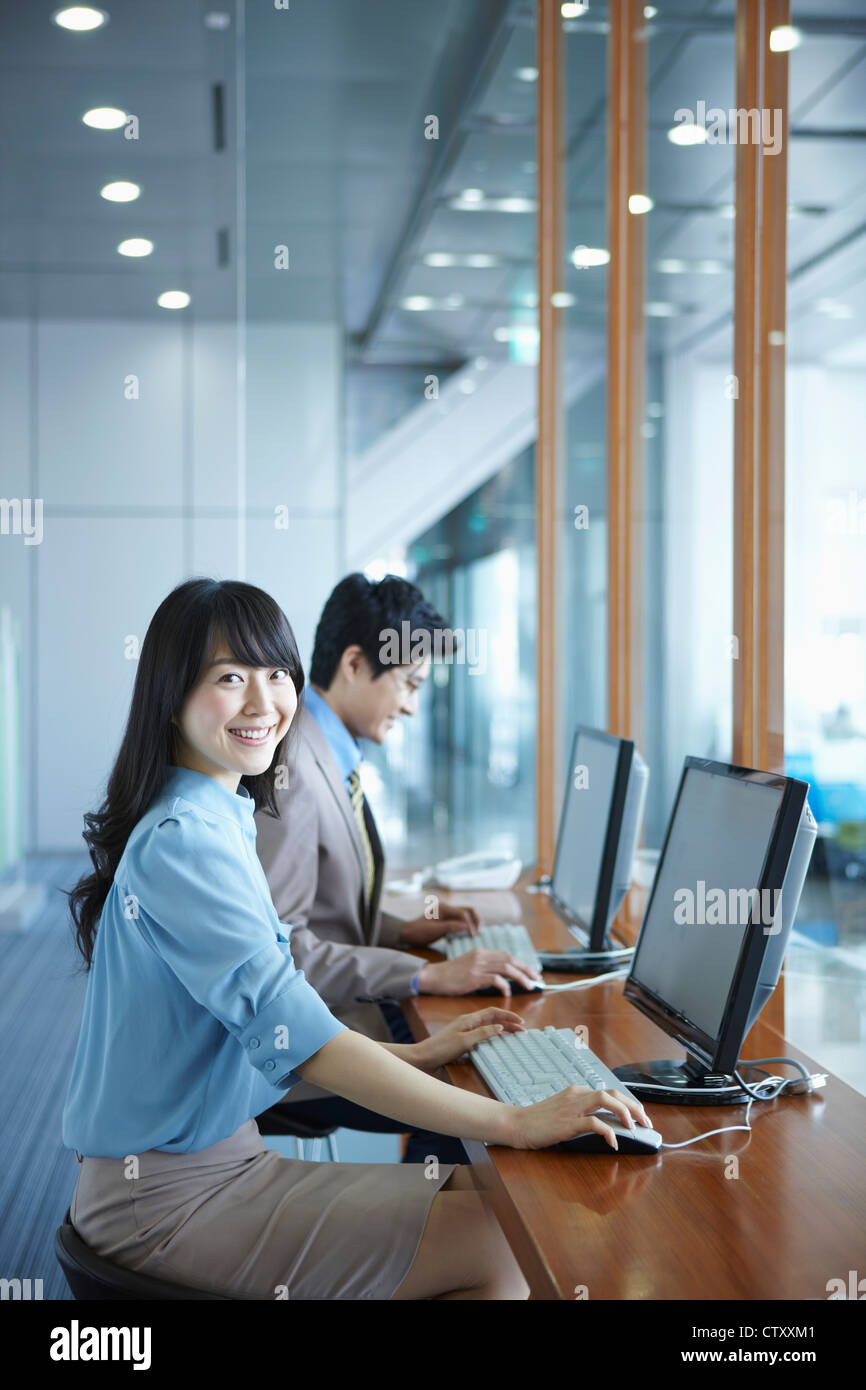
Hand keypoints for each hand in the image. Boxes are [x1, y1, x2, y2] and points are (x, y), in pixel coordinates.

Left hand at [399, 903, 479, 946]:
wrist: (408, 934)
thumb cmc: (419, 932)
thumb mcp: (434, 930)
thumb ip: (451, 927)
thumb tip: (467, 927)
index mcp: (444, 908)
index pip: (463, 913)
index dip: (470, 924)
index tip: (473, 935)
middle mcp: (448, 909)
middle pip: (468, 911)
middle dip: (476, 920)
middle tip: (480, 932)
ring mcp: (448, 914)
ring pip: (466, 916)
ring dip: (473, 923)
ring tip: (477, 934)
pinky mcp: (448, 921)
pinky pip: (461, 922)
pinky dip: (467, 927)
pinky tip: (469, 935)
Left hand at [413, 1008, 524, 1071]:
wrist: (422, 1058)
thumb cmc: (441, 1049)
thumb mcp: (464, 1041)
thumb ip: (482, 1033)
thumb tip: (499, 1027)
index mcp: (469, 1020)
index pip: (493, 1012)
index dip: (508, 1016)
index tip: (521, 1022)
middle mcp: (468, 1023)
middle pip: (492, 1019)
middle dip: (508, 1023)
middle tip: (522, 1030)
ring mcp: (464, 1032)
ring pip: (488, 1027)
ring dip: (501, 1029)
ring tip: (513, 1036)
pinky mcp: (461, 1042)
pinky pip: (481, 1036)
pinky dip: (492, 1037)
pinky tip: (495, 1044)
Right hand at [417, 949, 541, 996]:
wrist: (433, 977)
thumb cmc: (450, 975)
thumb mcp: (469, 965)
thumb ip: (484, 966)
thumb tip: (501, 976)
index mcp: (481, 951)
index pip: (507, 955)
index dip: (521, 963)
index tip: (531, 972)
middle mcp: (481, 955)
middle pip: (510, 959)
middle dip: (526, 968)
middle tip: (537, 978)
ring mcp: (478, 965)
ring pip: (506, 968)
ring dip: (521, 977)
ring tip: (529, 986)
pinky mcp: (474, 976)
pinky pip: (495, 979)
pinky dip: (504, 985)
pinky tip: (507, 992)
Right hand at [507, 1087, 652, 1151]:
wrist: (516, 1124)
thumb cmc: (538, 1122)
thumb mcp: (563, 1112)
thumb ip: (581, 1113)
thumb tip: (605, 1126)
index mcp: (577, 1092)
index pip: (610, 1092)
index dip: (629, 1103)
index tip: (640, 1116)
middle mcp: (577, 1095)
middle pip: (613, 1093)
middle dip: (634, 1107)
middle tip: (647, 1123)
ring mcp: (572, 1107)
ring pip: (605, 1100)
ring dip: (625, 1113)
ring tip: (634, 1128)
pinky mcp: (567, 1122)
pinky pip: (593, 1123)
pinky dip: (607, 1131)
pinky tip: (613, 1142)